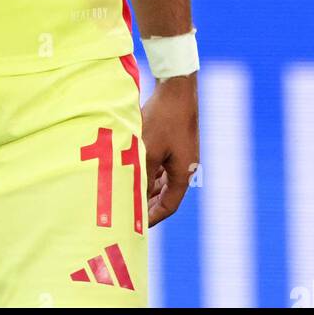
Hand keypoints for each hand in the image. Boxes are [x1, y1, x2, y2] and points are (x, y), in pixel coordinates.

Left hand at [142, 75, 198, 225]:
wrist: (176, 87)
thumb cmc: (163, 118)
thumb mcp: (148, 148)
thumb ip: (141, 173)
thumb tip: (132, 193)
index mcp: (183, 173)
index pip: (169, 205)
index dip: (153, 217)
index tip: (138, 226)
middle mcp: (185, 166)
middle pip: (166, 193)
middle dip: (148, 204)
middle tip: (130, 214)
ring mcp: (181, 153)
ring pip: (162, 178)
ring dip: (147, 186)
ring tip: (128, 194)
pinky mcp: (175, 140)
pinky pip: (161, 163)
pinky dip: (149, 170)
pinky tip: (134, 169)